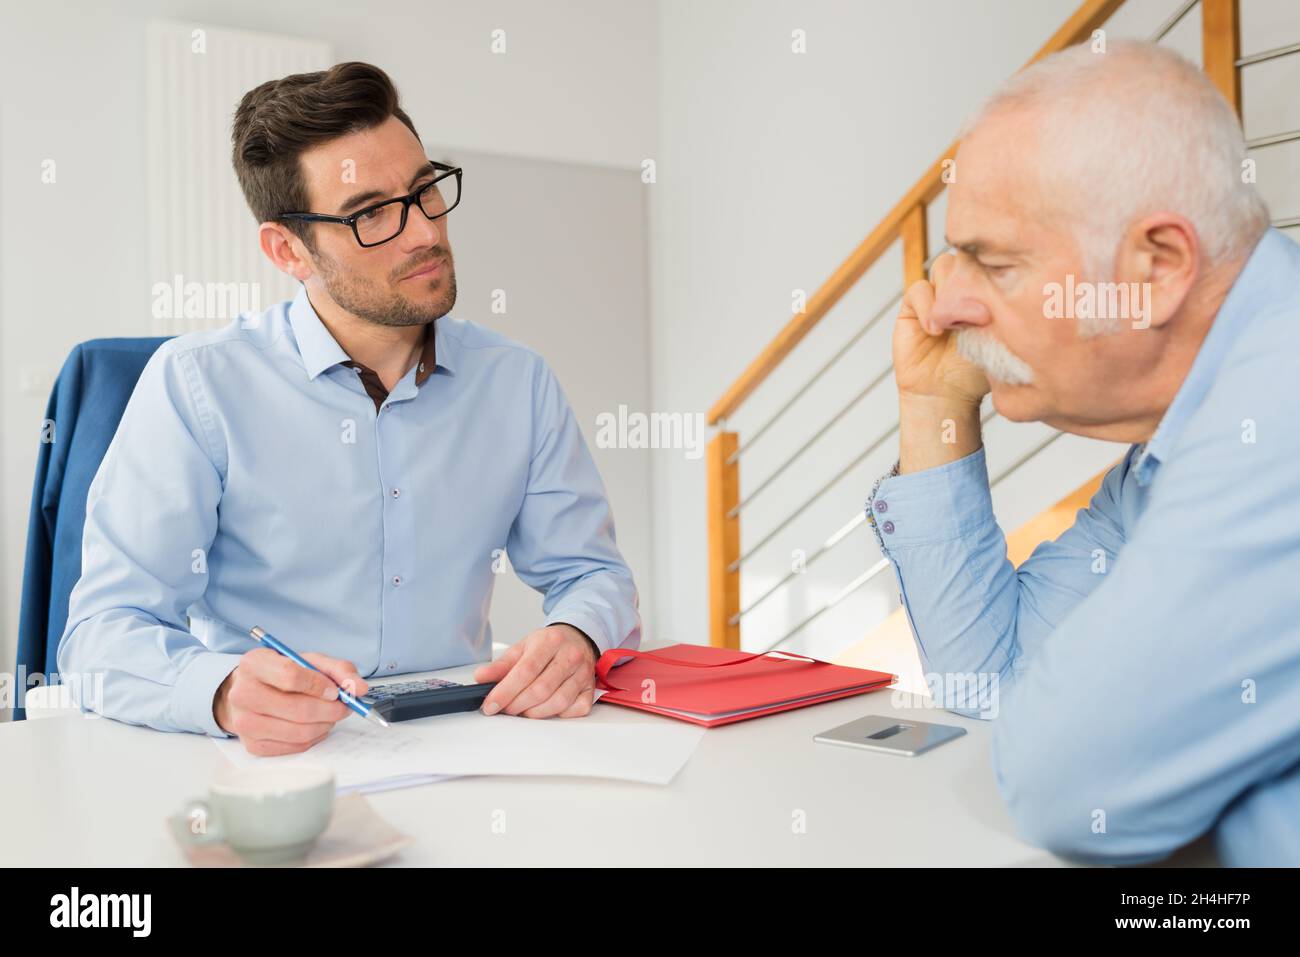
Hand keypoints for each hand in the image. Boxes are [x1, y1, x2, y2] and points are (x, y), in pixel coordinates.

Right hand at [214, 649, 367, 755]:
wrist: (252, 691)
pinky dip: (314, 737)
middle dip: (330, 710)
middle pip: (298, 708)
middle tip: (344, 707)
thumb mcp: (309, 661)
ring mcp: (244, 722)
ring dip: (325, 725)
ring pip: (298, 731)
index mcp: (254, 663)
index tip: (335, 690)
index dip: (320, 685)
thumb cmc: (282, 674)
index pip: (291, 676)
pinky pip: (294, 747)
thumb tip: (360, 689)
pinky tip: (315, 725)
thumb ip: (339, 670)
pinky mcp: (252, 745)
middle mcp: (242, 693)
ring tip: (330, 715)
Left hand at [473, 624, 597, 718]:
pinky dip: (557, 715)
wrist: (577, 639)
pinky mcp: (590, 689)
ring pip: (558, 702)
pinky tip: (546, 708)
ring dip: (534, 713)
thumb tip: (481, 678)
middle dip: (517, 705)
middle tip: (505, 708)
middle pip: (541, 689)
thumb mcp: (522, 648)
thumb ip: (501, 665)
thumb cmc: (548, 645)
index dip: (505, 691)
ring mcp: (583, 673)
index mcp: (550, 641)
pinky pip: (574, 710)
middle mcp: (570, 656)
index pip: (525, 670)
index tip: (490, 705)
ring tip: (522, 710)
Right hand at [892, 253, 989, 405]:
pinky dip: (927, 306)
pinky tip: (935, 331)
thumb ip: (1002, 309)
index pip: (989, 261)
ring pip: (943, 267)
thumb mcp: (998, 338)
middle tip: (981, 314)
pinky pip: (918, 290)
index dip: (993, 270)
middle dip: (973, 279)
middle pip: (966, 257)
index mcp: (984, 292)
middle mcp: (960, 290)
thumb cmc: (975, 372)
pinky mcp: (912, 307)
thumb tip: (1013, 283)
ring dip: (951, 291)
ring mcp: (935, 296)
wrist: (946, 395)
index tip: (1002, 295)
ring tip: (958, 324)